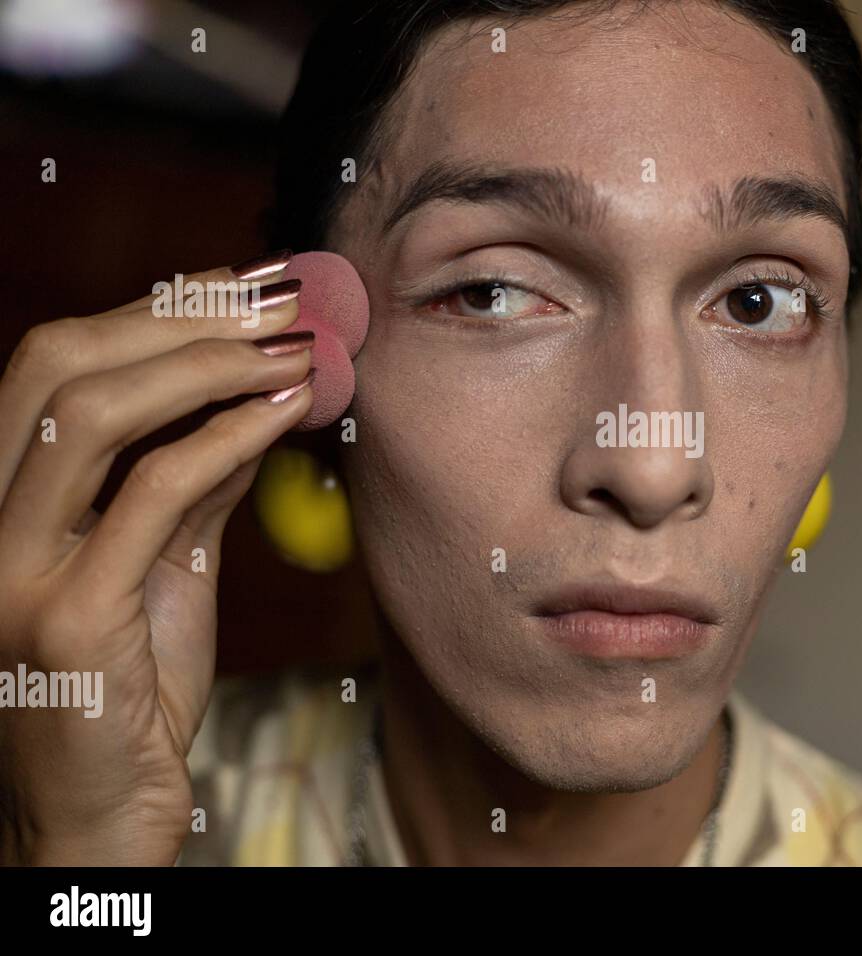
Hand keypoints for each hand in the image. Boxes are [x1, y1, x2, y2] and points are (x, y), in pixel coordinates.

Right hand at [0, 257, 312, 863]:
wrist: (100, 816)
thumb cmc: (129, 694)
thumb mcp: (165, 571)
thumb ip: (195, 488)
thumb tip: (254, 401)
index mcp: (2, 500)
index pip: (57, 365)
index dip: (151, 310)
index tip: (243, 283)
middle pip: (61, 365)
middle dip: (179, 316)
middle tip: (283, 299)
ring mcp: (11, 569)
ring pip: (95, 414)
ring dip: (209, 362)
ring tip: (296, 345)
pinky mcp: (63, 620)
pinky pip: (155, 496)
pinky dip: (229, 437)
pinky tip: (287, 411)